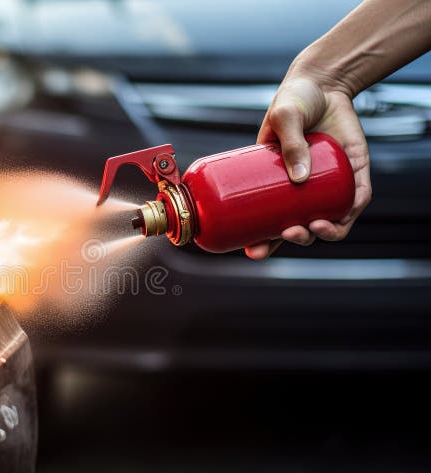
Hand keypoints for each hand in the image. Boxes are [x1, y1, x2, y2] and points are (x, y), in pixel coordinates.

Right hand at [244, 76, 371, 259]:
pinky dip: (353, 208)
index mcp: (276, 183)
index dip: (261, 242)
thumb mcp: (283, 117)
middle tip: (288, 233)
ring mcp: (329, 183)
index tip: (254, 251)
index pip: (267, 222)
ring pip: (330, 221)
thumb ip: (291, 143)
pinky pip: (357, 197)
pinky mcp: (355, 171)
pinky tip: (346, 211)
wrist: (325, 81)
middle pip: (299, 227)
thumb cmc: (294, 99)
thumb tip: (299, 180)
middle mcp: (303, 189)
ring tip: (316, 228)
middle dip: (294, 240)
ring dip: (324, 233)